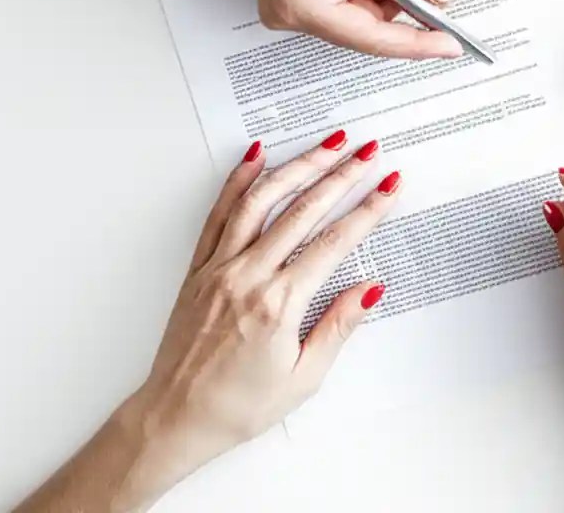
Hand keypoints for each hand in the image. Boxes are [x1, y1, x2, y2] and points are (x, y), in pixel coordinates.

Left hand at [18, 132, 400, 510]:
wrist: (175, 418)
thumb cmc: (237, 406)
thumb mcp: (303, 377)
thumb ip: (338, 326)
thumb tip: (370, 288)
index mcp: (278, 305)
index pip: (333, 243)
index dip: (367, 211)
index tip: (388, 187)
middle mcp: (247, 277)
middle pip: (302, 211)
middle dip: (340, 175)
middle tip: (367, 152)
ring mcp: (219, 268)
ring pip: (261, 202)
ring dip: (296, 167)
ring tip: (324, 145)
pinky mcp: (198, 269)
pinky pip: (220, 215)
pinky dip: (239, 182)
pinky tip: (257, 159)